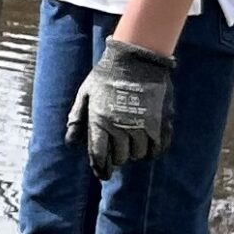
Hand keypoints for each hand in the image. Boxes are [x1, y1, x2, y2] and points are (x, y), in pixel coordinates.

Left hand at [66, 38, 176, 178]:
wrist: (137, 60)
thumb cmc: (106, 76)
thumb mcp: (85, 94)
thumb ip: (77, 118)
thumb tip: (71, 142)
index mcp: (101, 122)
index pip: (99, 156)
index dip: (100, 168)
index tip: (102, 174)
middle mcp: (123, 128)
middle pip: (120, 158)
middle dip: (116, 157)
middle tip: (116, 150)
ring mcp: (145, 127)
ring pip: (139, 154)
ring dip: (133, 152)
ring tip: (131, 142)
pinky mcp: (162, 123)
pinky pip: (158, 148)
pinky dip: (152, 150)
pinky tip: (147, 142)